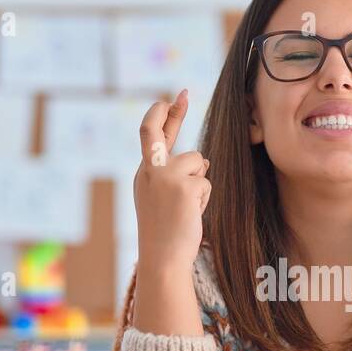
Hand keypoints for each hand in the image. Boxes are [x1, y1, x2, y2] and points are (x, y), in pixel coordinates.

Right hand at [134, 89, 211, 275]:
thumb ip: (176, 176)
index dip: (162, 115)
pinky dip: (204, 198)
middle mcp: (150, 170)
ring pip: (198, 162)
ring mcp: (165, 176)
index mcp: (145, 172)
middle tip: (182, 93)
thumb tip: (202, 159)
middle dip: (171, 112)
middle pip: (161, 133)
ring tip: (188, 207)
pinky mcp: (183, 186)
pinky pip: (206, 182)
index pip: (151, 136)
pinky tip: (192, 213)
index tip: (170, 98)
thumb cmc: (166, 232)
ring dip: (200, 182)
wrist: (163, 257)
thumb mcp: (164, 198)